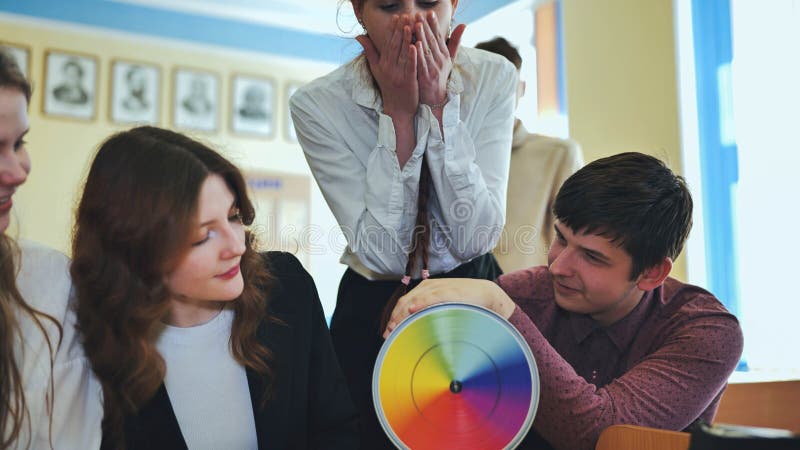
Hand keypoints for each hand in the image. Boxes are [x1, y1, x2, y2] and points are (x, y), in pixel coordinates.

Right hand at [356, 15, 418, 117]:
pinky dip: (412, 56)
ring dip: (406, 39)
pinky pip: (410, 66)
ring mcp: (399, 75)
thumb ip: (369, 51)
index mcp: (383, 63)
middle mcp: (389, 68)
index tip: (396, 17)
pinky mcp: (408, 81)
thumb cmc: (388, 87)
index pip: (388, 43)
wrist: (397, 108)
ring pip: (402, 54)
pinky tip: (415, 45)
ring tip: (410, 25)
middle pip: (395, 46)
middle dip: (400, 30)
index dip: (392, 30)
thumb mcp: (376, 69)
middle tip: (405, 16)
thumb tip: (358, 36)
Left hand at [382, 278, 515, 337]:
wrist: (487, 295)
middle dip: (395, 319)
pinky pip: (432, 296)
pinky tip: (413, 309)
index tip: (388, 333)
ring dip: (403, 314)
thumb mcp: (443, 309)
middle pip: (405, 302)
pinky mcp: (450, 291)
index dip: (394, 317)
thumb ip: (429, 315)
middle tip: (389, 334)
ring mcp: (439, 287)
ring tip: (396, 327)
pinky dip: (421, 302)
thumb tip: (414, 333)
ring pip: (414, 300)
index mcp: (425, 290)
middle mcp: (429, 287)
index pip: (403, 303)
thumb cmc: (465, 304)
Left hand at [414, 12, 465, 107]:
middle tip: (419, 14)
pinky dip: (418, 54)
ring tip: (416, 24)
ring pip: (427, 50)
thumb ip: (454, 42)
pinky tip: (414, 44)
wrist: (435, 99)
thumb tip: (464, 24)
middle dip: (426, 26)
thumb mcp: (449, 59)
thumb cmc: (439, 77)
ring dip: (422, 36)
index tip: (429, 13)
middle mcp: (441, 61)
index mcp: (445, 55)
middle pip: (432, 40)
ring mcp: (434, 69)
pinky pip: (422, 63)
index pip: (439, 36)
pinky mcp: (426, 77)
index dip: (434, 24)